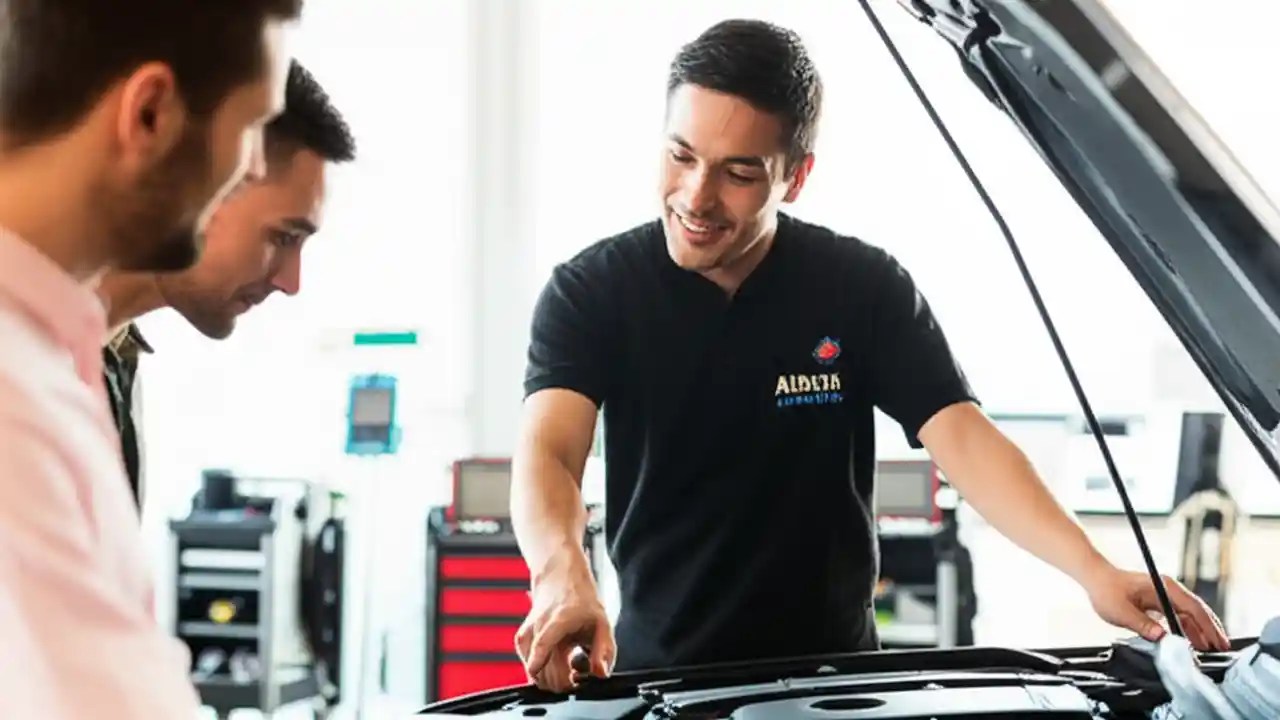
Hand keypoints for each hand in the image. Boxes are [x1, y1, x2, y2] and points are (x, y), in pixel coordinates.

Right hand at [514, 559, 614, 692]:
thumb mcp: (602, 621)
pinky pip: (529, 665)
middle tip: (578, 678)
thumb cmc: (580, 598)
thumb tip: (600, 673)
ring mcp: (527, 634)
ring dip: (551, 679)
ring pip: (532, 671)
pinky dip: (542, 672)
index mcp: (557, 620)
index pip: (542, 646)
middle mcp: (538, 627)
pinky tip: (556, 666)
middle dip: (560, 683)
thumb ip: (604, 650)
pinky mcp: (522, 641)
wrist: (559, 578)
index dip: (547, 668)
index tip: (563, 683)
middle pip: (539, 669)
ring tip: (569, 671)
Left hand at [1084, 563, 1229, 651]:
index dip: (1207, 626)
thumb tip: (1162, 637)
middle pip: (1196, 611)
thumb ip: (1142, 624)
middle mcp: (1168, 590)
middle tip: (1222, 647)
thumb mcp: (1121, 611)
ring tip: (1210, 648)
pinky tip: (1191, 641)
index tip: (1216, 641)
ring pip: (1189, 614)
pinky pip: (1178, 616)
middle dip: (1210, 629)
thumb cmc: (1106, 589)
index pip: (1193, 608)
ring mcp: (1164, 596)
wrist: (1095, 578)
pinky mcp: (1158, 602)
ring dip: (1200, 630)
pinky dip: (1187, 629)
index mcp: (1164, 588)